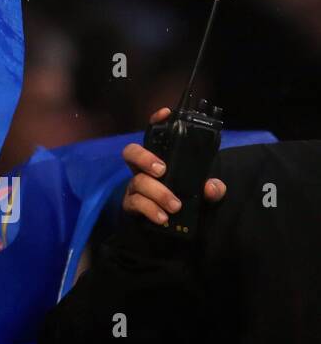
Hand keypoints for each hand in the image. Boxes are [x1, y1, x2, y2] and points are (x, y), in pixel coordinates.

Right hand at [121, 107, 226, 225]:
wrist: (173, 230)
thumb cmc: (185, 203)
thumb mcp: (203, 196)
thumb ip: (211, 189)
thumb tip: (211, 187)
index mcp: (160, 160)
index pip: (155, 135)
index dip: (157, 122)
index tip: (166, 113)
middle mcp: (143, 169)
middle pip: (131, 152)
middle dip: (144, 158)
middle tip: (162, 170)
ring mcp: (135, 186)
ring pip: (137, 181)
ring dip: (157, 193)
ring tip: (175, 206)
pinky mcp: (131, 204)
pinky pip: (134, 203)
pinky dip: (149, 210)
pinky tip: (162, 217)